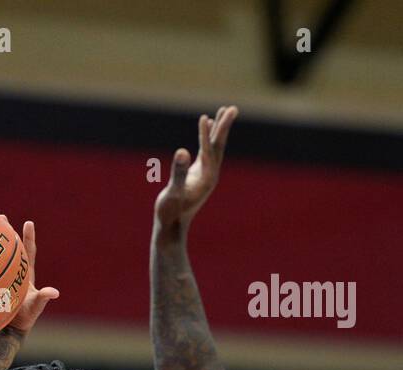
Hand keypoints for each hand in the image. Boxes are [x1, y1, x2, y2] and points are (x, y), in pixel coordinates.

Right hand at [7, 219, 58, 332]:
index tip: (28, 222)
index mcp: (26, 274)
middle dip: (6, 232)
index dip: (29, 237)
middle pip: (11, 248)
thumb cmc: (24, 318)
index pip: (28, 252)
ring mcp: (2, 277)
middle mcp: (14, 272)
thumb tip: (54, 292)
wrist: (9, 330)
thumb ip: (43, 298)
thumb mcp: (35, 307)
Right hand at [154, 105, 237, 233]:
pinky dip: (207, 137)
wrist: (172, 228)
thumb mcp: (172, 193)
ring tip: (224, 111)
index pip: (208, 151)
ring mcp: (205, 173)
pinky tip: (206, 127)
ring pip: (215, 147)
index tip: (205, 118)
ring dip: (219, 129)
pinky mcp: (198, 173)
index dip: (206, 134)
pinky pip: (206, 151)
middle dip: (224, 127)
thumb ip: (178, 172)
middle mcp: (210, 174)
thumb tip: (182, 152)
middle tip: (232, 109)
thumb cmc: (170, 212)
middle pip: (219, 146)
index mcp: (206, 178)